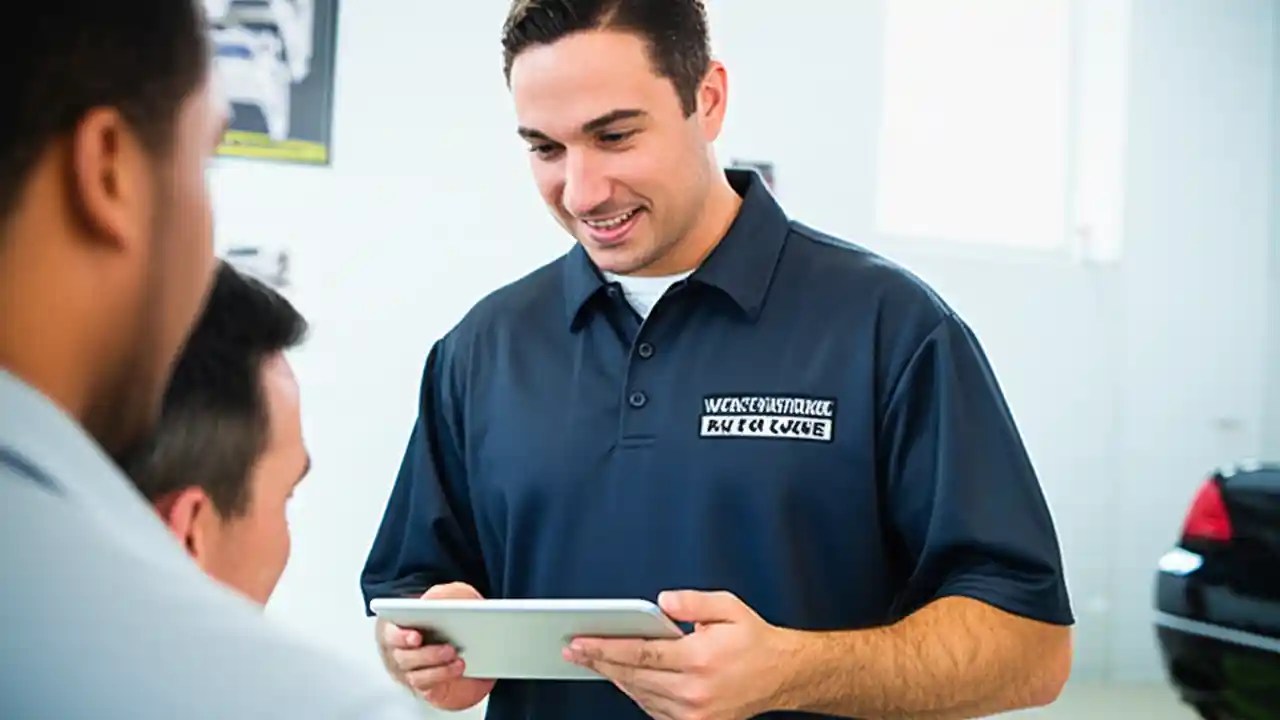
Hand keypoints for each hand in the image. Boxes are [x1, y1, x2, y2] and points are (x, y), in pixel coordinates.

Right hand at [380, 582, 494, 710]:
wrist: (459, 633)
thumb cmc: (444, 612)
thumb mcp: (445, 596)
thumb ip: (441, 595)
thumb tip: (438, 601)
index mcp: (394, 627)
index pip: (389, 633)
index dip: (400, 636)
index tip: (416, 636)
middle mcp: (397, 652)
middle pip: (404, 658)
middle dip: (427, 655)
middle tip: (450, 649)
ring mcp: (408, 672)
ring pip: (416, 677)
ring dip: (439, 670)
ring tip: (459, 662)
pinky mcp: (423, 686)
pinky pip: (429, 688)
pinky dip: (444, 679)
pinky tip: (459, 669)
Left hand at [564, 590, 796, 719]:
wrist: (781, 675)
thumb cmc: (753, 640)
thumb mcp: (728, 607)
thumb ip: (692, 602)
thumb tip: (660, 602)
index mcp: (699, 659)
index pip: (640, 653)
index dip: (605, 648)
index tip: (581, 642)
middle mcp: (694, 690)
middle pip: (632, 676)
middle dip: (598, 662)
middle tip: (573, 650)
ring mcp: (694, 713)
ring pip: (640, 695)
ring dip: (615, 677)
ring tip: (594, 660)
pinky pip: (653, 709)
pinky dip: (636, 692)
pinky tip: (626, 677)